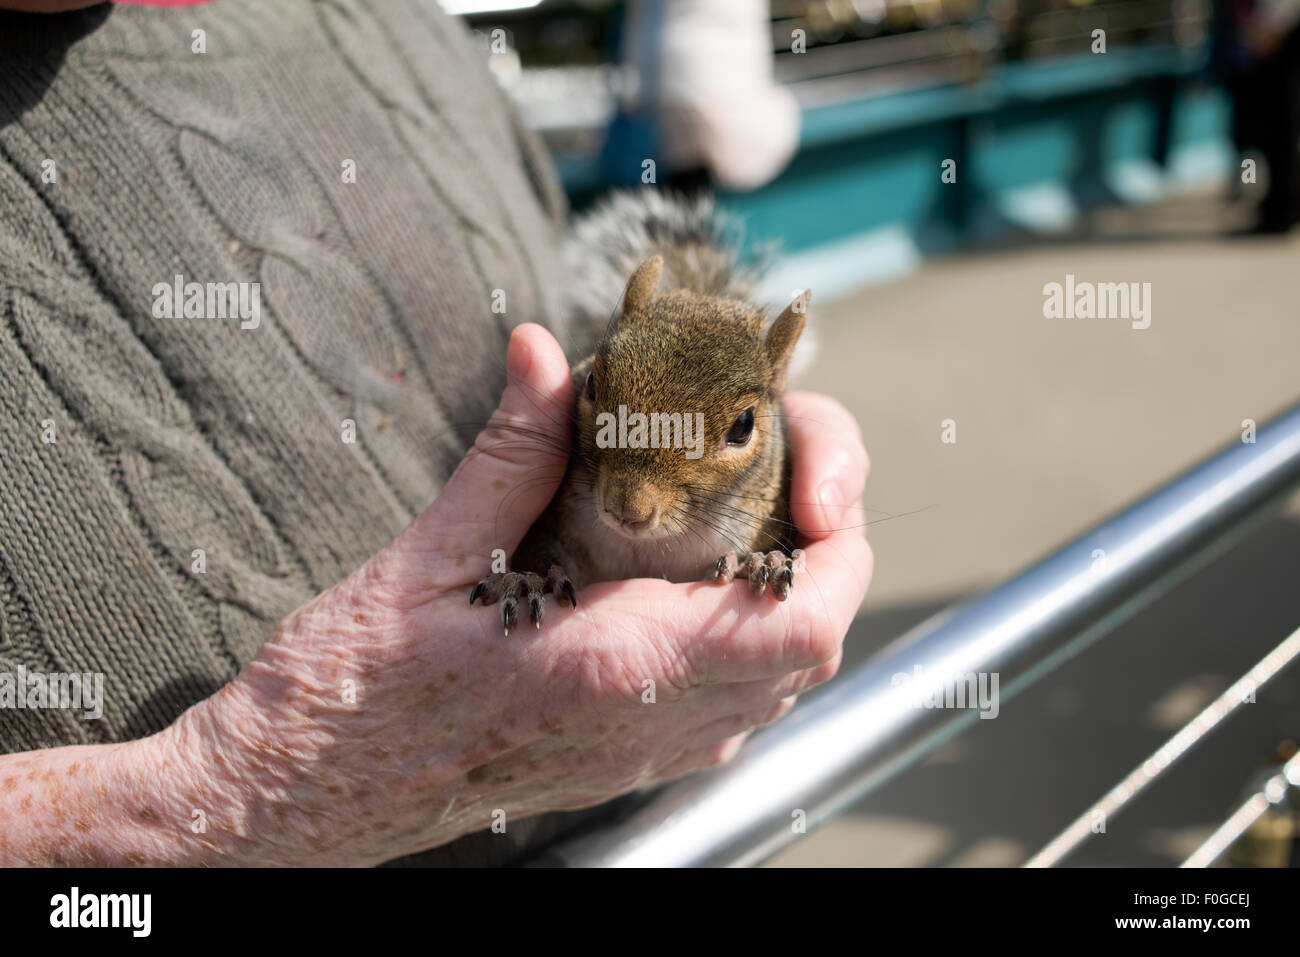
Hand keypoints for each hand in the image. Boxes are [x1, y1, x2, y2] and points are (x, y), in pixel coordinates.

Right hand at [139, 323, 870, 865]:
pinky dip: (749, 633)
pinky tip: (697, 580)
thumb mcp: (423, 557)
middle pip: (813, 643)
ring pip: (783, 679)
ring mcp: (646, 754)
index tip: (814, 475)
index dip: (841, 543)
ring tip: (747, 511)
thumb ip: (508, 453)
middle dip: (823, 546)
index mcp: (615, 665)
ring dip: (790, 589)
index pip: (803, 620)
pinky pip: (736, 704)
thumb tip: (546, 352)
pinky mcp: (627, 763)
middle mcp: (651, 723)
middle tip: (776, 470)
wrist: (302, 798)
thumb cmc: (349, 693)